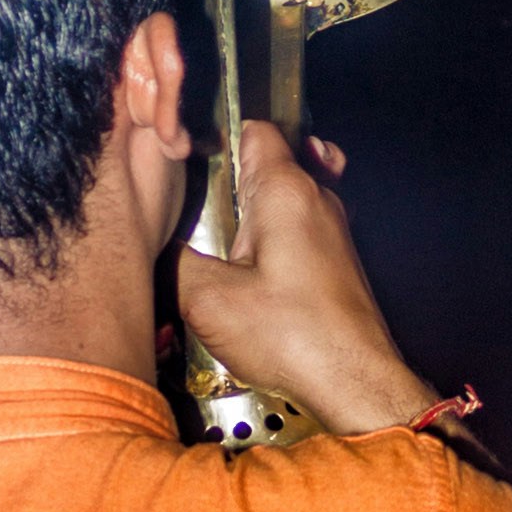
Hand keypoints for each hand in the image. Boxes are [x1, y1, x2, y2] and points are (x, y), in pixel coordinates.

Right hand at [176, 122, 436, 438]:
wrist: (355, 382)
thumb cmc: (296, 338)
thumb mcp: (208, 300)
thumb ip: (174, 262)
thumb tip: (155, 250)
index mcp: (285, 190)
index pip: (253, 129)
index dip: (217, 137)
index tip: (189, 158)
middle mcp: (317, 199)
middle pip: (264, 168)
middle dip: (227, 186)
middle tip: (195, 217)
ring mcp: (332, 231)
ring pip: (280, 205)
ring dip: (249, 223)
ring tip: (219, 251)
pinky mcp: (335, 262)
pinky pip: (295, 236)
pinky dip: (270, 247)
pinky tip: (249, 277)